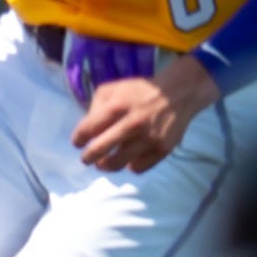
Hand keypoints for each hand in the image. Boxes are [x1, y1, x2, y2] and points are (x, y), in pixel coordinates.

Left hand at [72, 56, 221, 172]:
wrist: (178, 93)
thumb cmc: (140, 91)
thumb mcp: (114, 88)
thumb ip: (96, 106)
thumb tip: (87, 128)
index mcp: (116, 106)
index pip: (87, 130)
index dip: (78, 139)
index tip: (78, 143)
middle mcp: (131, 124)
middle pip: (99, 151)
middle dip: (87, 158)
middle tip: (86, 159)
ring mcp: (148, 139)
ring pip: (117, 164)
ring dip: (106, 165)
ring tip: (103, 163)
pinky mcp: (161, 150)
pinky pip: (138, 167)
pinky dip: (130, 165)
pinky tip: (129, 159)